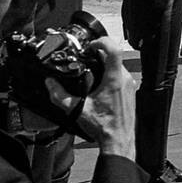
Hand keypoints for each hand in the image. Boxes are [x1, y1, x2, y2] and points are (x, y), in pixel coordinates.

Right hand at [45, 37, 133, 160]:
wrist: (119, 140)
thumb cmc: (104, 127)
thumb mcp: (77, 110)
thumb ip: (60, 95)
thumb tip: (50, 84)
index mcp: (114, 80)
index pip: (114, 50)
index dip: (101, 42)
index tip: (91, 45)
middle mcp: (125, 80)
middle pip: (114, 57)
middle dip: (98, 55)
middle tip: (86, 58)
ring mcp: (130, 85)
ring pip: (117, 67)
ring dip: (104, 66)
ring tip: (90, 73)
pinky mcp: (130, 92)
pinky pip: (120, 76)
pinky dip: (109, 76)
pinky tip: (99, 86)